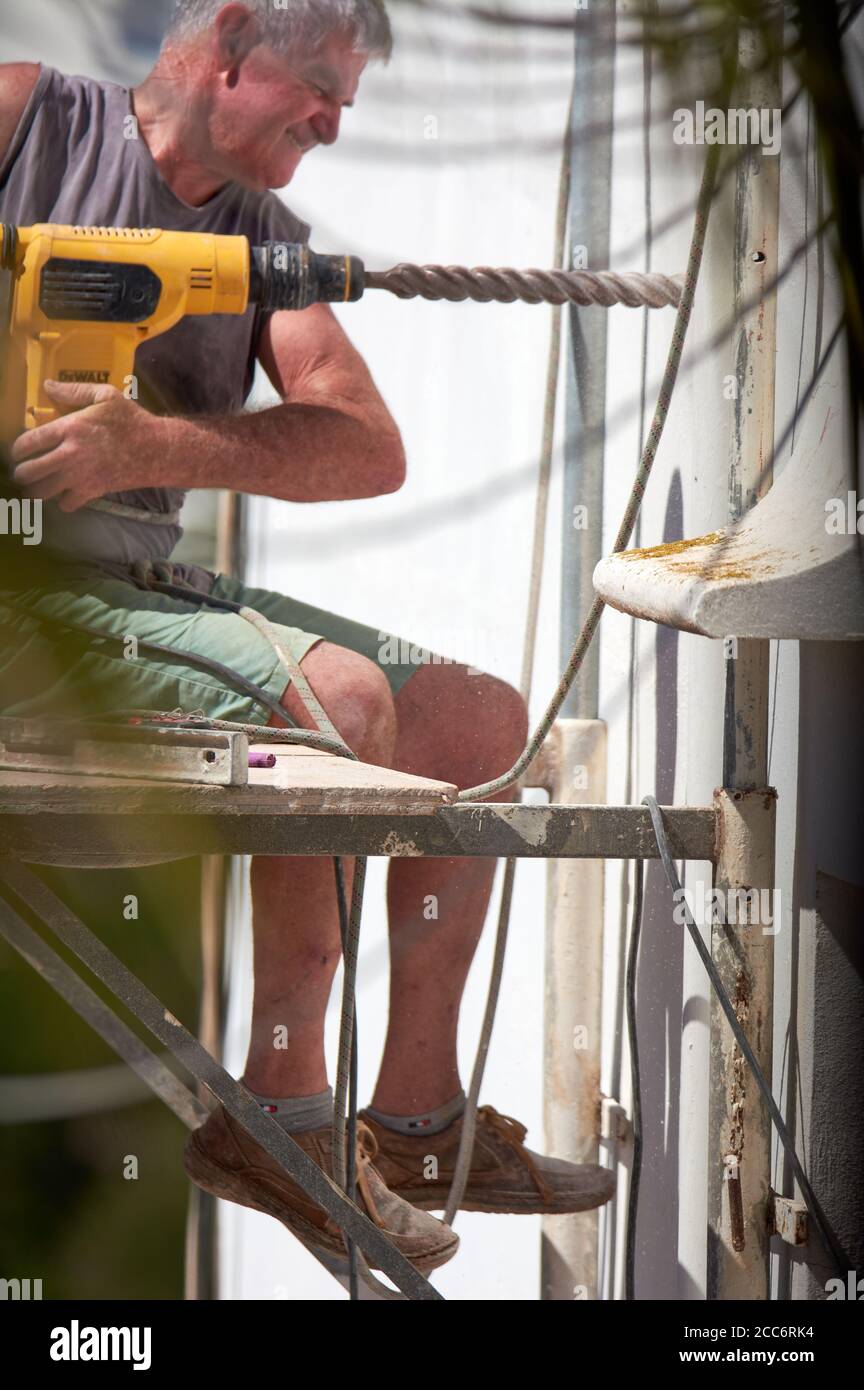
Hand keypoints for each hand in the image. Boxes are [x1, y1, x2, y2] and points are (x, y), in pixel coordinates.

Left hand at [9, 380, 168, 511]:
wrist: (157, 450)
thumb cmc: (131, 421)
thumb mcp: (105, 396)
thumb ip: (73, 391)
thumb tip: (47, 386)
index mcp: (70, 429)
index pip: (28, 443)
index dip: (17, 450)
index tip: (19, 452)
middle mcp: (70, 455)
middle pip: (29, 472)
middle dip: (21, 473)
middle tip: (24, 471)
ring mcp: (80, 476)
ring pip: (42, 492)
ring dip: (35, 490)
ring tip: (37, 485)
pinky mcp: (92, 492)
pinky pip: (65, 504)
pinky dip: (61, 501)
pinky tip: (64, 492)